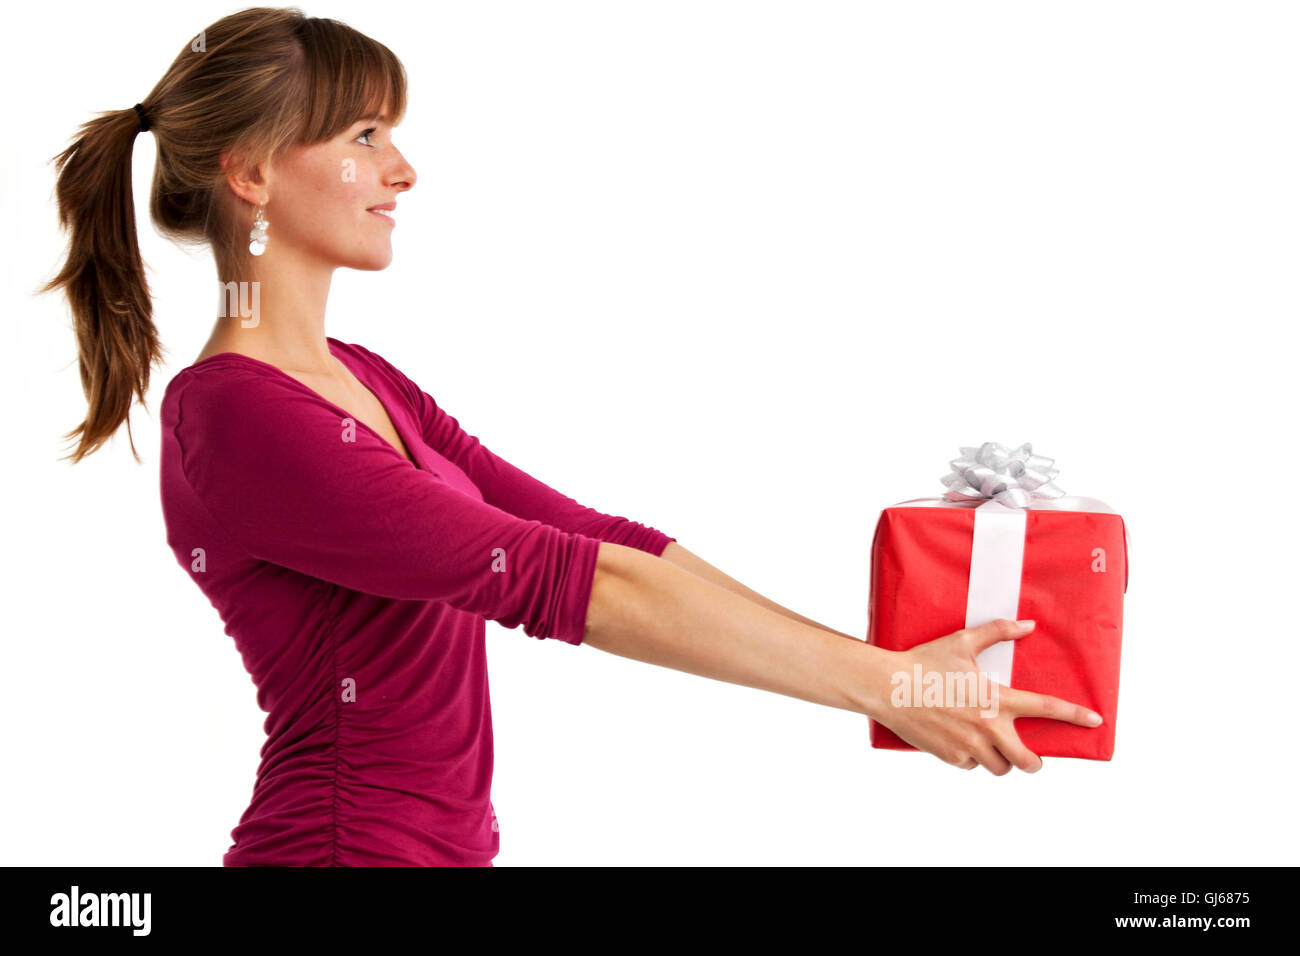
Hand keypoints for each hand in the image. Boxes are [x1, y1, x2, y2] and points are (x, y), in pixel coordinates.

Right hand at [867, 619, 1103, 774]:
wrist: (887, 687)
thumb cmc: (923, 662)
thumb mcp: (961, 643)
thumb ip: (998, 632)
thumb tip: (1027, 624)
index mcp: (996, 699)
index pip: (1046, 709)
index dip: (1075, 716)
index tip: (1095, 722)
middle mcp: (988, 727)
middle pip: (1027, 761)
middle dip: (1034, 763)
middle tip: (1032, 758)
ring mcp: (969, 746)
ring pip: (998, 767)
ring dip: (999, 760)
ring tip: (989, 746)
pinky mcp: (950, 757)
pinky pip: (971, 765)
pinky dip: (971, 757)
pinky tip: (960, 741)